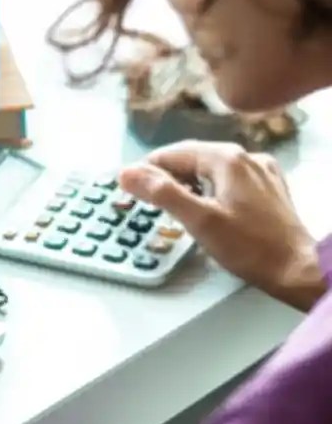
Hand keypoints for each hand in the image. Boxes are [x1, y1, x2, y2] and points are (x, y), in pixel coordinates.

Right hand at [119, 141, 326, 311]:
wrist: (298, 269)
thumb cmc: (249, 247)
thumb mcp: (199, 221)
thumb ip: (162, 193)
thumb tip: (126, 173)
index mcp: (226, 158)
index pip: (171, 154)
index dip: (145, 171)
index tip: (127, 191)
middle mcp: (245, 157)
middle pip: (191, 158)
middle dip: (166, 177)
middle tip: (145, 202)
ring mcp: (261, 171)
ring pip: (210, 169)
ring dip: (187, 183)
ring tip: (173, 208)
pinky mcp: (269, 188)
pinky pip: (229, 180)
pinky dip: (210, 189)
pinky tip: (207, 208)